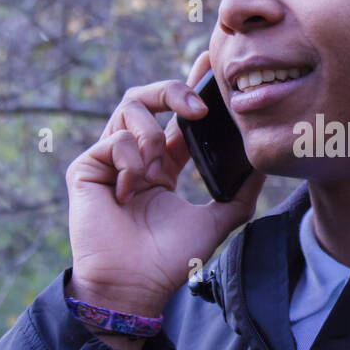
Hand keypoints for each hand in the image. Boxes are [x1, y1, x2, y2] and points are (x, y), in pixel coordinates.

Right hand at [65, 49, 264, 319]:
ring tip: (158, 167)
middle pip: (149, 97)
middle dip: (173, 90)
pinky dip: (130, 158)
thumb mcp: (219, 220)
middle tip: (196, 107)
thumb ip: (241, 190)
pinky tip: (132, 189)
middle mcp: (134, 157)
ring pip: (128, 107)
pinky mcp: (87, 169)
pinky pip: (113, 139)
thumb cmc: (171, 260)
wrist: (135, 288)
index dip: (191, 87)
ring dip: (151, 132)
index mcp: (162, 165)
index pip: (177, 116)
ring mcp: (109, 161)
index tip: (210, 61)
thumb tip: (263, 160)